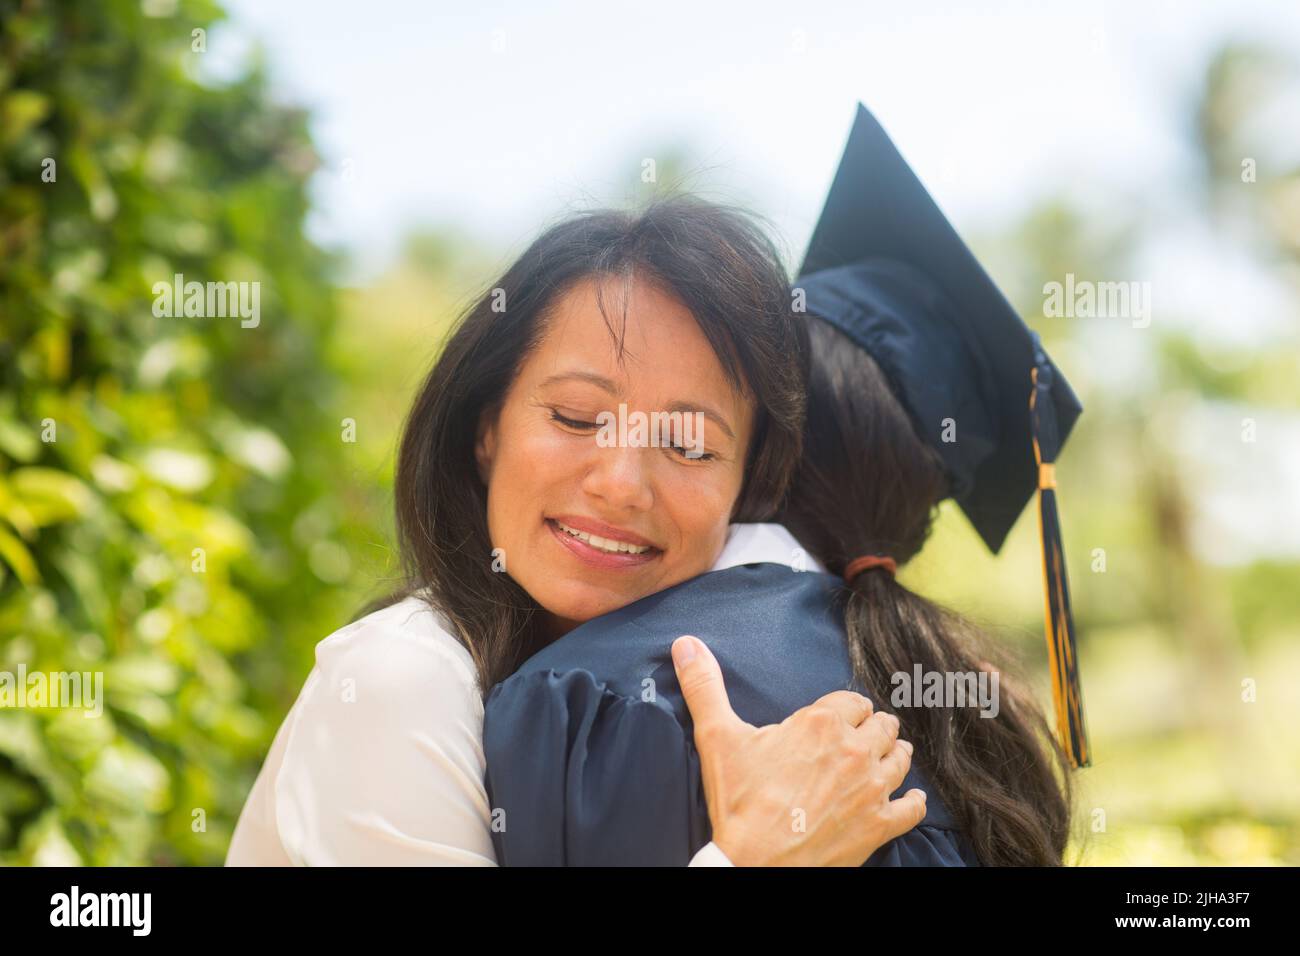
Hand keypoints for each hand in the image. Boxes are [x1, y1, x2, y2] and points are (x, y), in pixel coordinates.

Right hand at [672, 634, 925, 865]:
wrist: (755, 864)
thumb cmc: (739, 802)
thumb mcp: (717, 738)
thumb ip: (705, 687)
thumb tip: (686, 643)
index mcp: (820, 724)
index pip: (852, 701)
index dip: (847, 707)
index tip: (841, 716)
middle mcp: (854, 750)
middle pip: (881, 726)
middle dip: (873, 727)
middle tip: (864, 734)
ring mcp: (871, 789)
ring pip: (899, 759)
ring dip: (894, 754)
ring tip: (888, 754)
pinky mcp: (879, 825)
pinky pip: (912, 808)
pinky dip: (914, 801)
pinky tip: (913, 798)